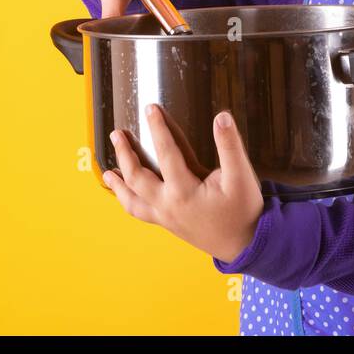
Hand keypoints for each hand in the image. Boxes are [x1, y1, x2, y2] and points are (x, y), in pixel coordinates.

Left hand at [104, 106, 263, 263]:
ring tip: (108, 171)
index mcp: (183, 191)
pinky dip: (128, 202)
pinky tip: (126, 195)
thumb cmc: (243, 211)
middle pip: (136, 177)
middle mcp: (168, 205)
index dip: (157, 128)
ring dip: (118, 184)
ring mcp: (165, 217)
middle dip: (125, 153)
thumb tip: (221, 118)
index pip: (165, 153)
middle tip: (117, 134)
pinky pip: (140, 212)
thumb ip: (230, 145)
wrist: (245, 244)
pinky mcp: (168, 223)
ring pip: (132, 200)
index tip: (150, 109)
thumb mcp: (241, 176)